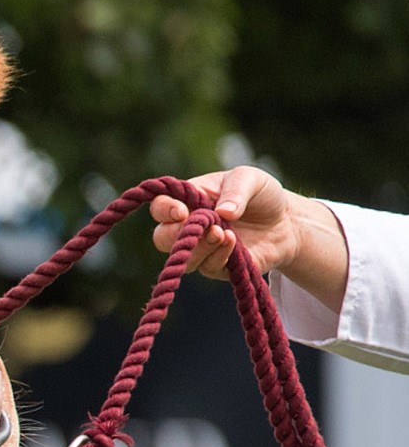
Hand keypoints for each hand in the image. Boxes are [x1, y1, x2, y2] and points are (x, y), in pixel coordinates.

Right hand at [151, 165, 348, 317]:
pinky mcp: (216, 266)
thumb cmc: (262, 195)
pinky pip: (207, 267)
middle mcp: (188, 227)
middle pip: (162, 238)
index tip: (181, 211)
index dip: (164, 210)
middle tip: (200, 226)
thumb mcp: (251, 179)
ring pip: (182, 258)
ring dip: (200, 247)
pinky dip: (218, 255)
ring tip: (223, 233)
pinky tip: (233, 243)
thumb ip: (236, 191)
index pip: (160, 207)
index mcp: (189, 200)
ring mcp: (200, 249)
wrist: (287, 222)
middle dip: (175, 236)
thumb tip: (223, 213)